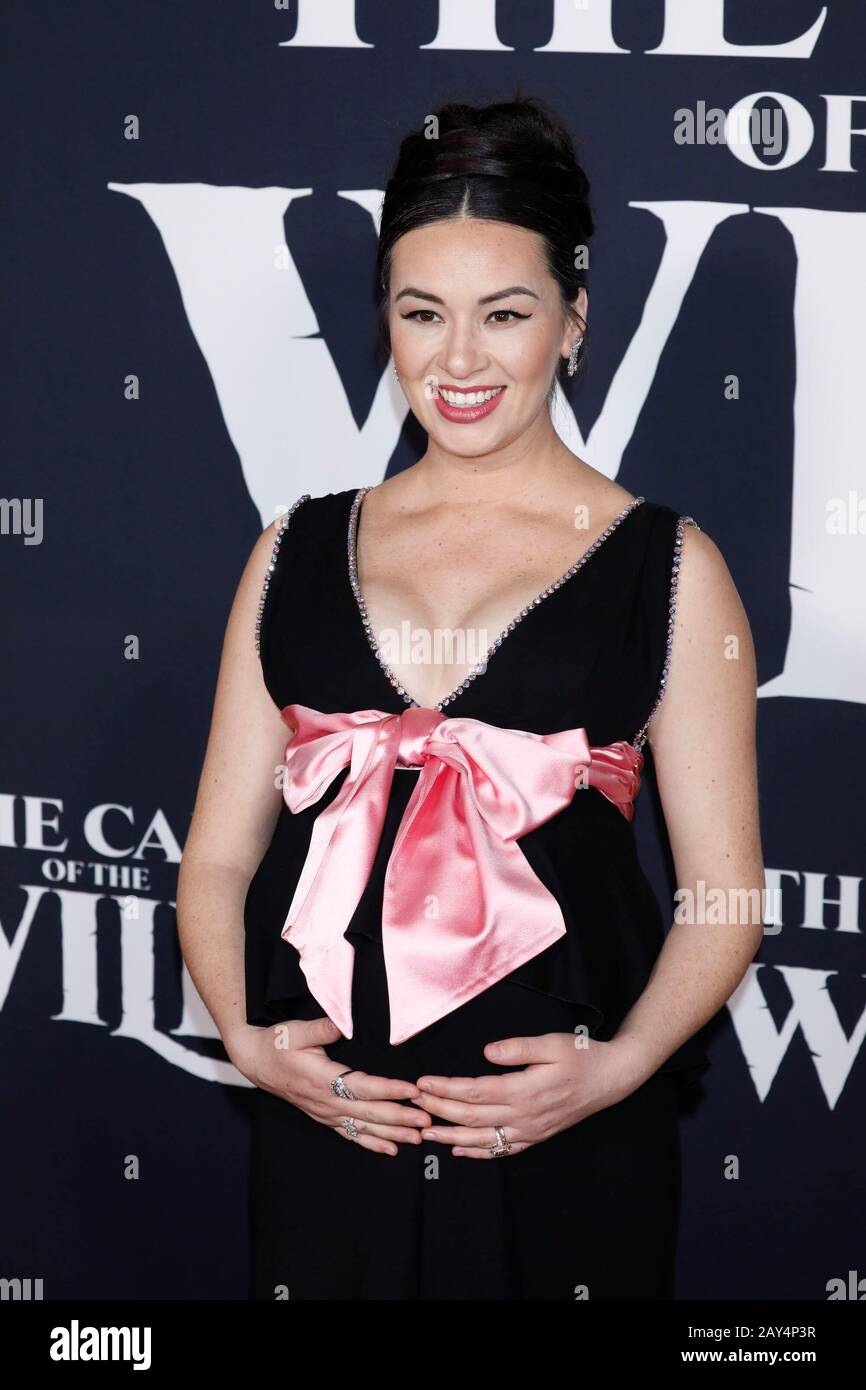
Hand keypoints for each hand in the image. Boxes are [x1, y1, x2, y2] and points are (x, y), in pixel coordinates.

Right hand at [227, 1017, 432, 1156]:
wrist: (256, 1062)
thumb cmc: (278, 1043)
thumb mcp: (296, 1031)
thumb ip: (322, 1027)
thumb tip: (342, 1022)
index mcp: (322, 1079)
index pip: (363, 1087)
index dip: (389, 1090)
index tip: (412, 1091)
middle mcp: (325, 1102)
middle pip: (369, 1113)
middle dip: (400, 1118)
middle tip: (426, 1121)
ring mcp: (325, 1113)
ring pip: (363, 1128)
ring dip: (391, 1134)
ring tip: (416, 1138)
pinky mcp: (324, 1117)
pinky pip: (351, 1135)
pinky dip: (372, 1143)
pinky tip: (391, 1150)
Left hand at [414, 1031, 649, 1158]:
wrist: (610, 1080)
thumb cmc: (580, 1057)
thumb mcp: (551, 1043)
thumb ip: (517, 1048)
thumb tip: (487, 1052)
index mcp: (524, 1090)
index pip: (474, 1091)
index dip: (446, 1089)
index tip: (423, 1083)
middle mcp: (524, 1115)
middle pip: (472, 1116)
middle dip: (439, 1111)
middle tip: (414, 1104)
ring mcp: (530, 1130)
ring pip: (483, 1139)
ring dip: (451, 1136)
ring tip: (426, 1134)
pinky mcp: (536, 1136)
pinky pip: (502, 1150)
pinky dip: (478, 1152)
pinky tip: (460, 1150)